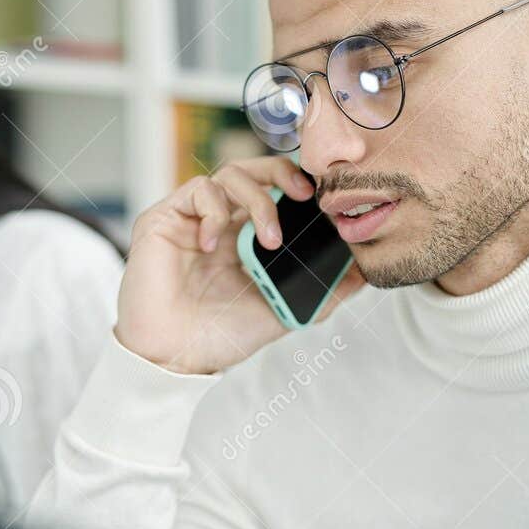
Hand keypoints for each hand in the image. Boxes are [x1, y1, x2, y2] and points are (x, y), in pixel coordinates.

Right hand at [114, 156, 366, 375]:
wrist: (176, 358)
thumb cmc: (221, 337)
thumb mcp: (283, 311)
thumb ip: (322, 292)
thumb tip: (365, 272)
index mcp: (244, 235)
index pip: (272, 189)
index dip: (296, 182)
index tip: (323, 196)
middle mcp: (218, 220)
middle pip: (252, 169)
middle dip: (282, 173)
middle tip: (305, 195)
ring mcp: (191, 218)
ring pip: (229, 174)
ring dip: (257, 200)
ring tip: (268, 239)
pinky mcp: (163, 219)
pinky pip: (196, 191)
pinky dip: (213, 212)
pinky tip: (214, 246)